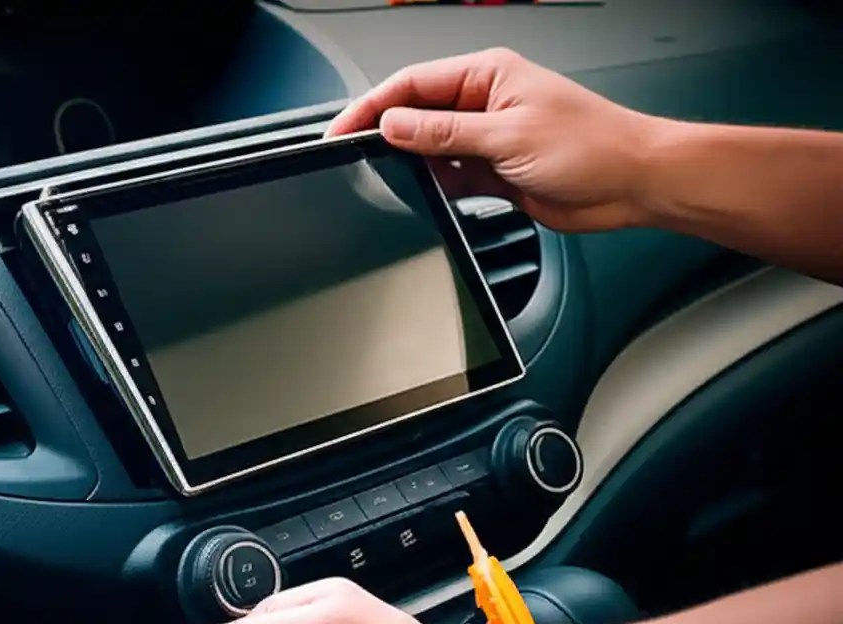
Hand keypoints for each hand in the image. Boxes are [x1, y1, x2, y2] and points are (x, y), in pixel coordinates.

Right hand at [327, 48, 666, 233]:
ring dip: (409, 163)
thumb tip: (393, 125)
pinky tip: (420, 196)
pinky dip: (432, 187)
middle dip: (383, 134)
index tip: (341, 129)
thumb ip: (444, 133)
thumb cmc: (593, 146)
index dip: (372, 106)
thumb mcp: (507, 136)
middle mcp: (484, 103)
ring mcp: (486, 138)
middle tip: (348, 156)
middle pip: (414, 114)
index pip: (412, 84)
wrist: (633, 183)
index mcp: (488, 75)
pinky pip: (447, 176)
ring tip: (382, 179)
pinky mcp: (492, 171)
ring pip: (428, 148)